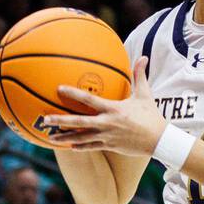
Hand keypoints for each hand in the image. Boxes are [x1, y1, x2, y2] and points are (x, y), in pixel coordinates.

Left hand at [34, 57, 167, 156]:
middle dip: (60, 121)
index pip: (88, 99)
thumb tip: (143, 56)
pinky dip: (78, 146)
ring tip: (50, 137)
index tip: (59, 89)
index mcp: (113, 108)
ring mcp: (106, 137)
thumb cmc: (151, 116)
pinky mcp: (109, 147)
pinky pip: (90, 147)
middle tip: (45, 119)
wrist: (159, 140)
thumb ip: (139, 75)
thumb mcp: (145, 95)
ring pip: (81, 138)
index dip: (73, 93)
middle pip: (78, 122)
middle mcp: (107, 123)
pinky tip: (68, 146)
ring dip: (64, 137)